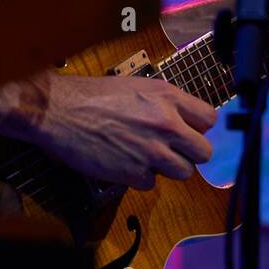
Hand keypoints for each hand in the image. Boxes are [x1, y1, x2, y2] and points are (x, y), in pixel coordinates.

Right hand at [33, 72, 216, 189]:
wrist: (59, 110)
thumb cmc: (92, 95)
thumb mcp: (136, 86)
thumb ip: (163, 103)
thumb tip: (181, 120)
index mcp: (167, 97)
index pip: (210, 119)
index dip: (199, 128)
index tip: (190, 131)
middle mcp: (165, 123)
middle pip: (204, 152)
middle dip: (190, 153)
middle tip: (173, 150)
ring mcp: (151, 150)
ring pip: (184, 172)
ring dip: (167, 168)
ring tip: (147, 156)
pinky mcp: (133, 172)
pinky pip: (151, 183)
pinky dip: (140, 177)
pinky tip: (125, 162)